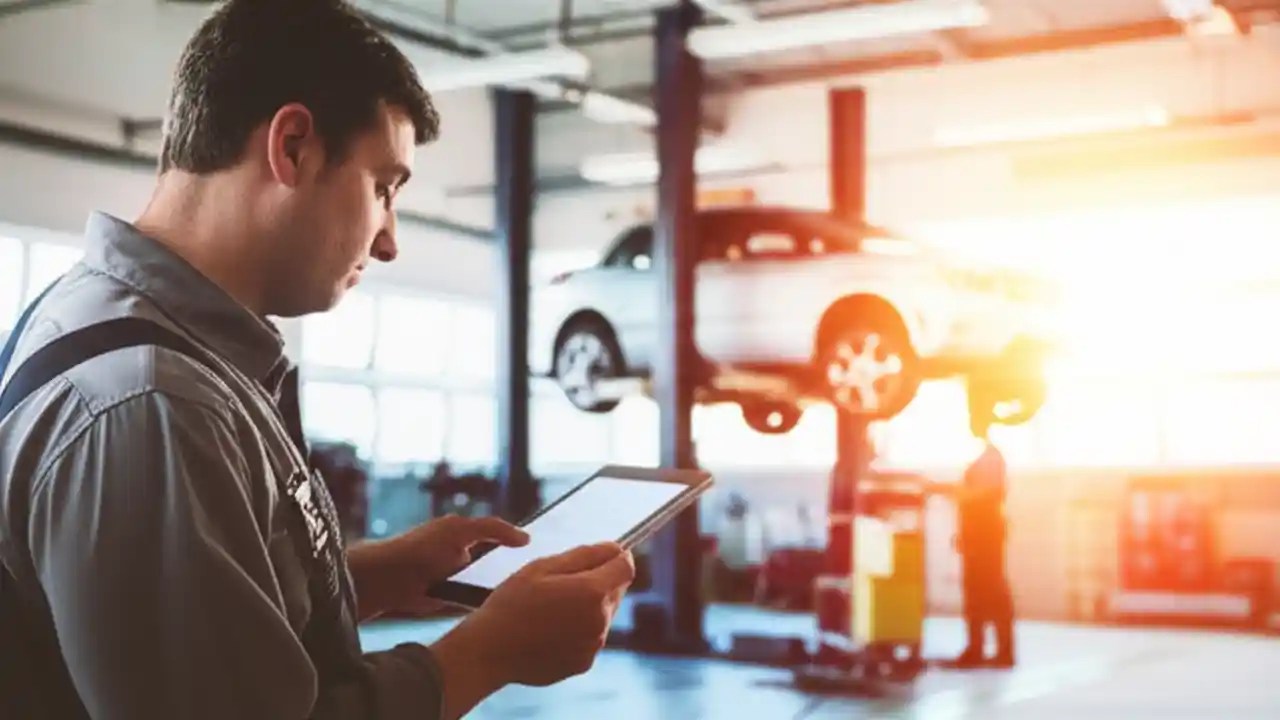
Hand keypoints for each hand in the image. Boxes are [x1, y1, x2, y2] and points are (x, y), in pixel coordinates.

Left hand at [348, 515, 528, 619]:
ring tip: (520, 593)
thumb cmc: (422, 548)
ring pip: (489, 582)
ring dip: (500, 587)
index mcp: (466, 532)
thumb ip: (493, 529)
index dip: (519, 542)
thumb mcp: (461, 530)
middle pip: (498, 561)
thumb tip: (526, 538)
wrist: (390, 580)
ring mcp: (458, 577)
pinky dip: (486, 601)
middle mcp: (464, 553)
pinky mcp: (451, 599)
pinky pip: (475, 600)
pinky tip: (499, 605)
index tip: (542, 551)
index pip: (501, 535)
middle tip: (535, 577)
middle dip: (513, 568)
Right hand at [431, 542, 634, 713]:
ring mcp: (594, 645)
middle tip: (562, 582)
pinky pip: (592, 637)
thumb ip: (584, 556)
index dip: (616, 556)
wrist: (489, 651)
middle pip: (617, 591)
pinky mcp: (584, 663)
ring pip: (604, 614)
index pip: (625, 567)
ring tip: (552, 608)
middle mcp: (601, 621)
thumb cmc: (511, 603)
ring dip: (589, 606)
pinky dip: (579, 629)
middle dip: (600, 580)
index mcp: (592, 592)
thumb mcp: (542, 567)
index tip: (600, 555)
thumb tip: (614, 548)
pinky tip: (551, 629)